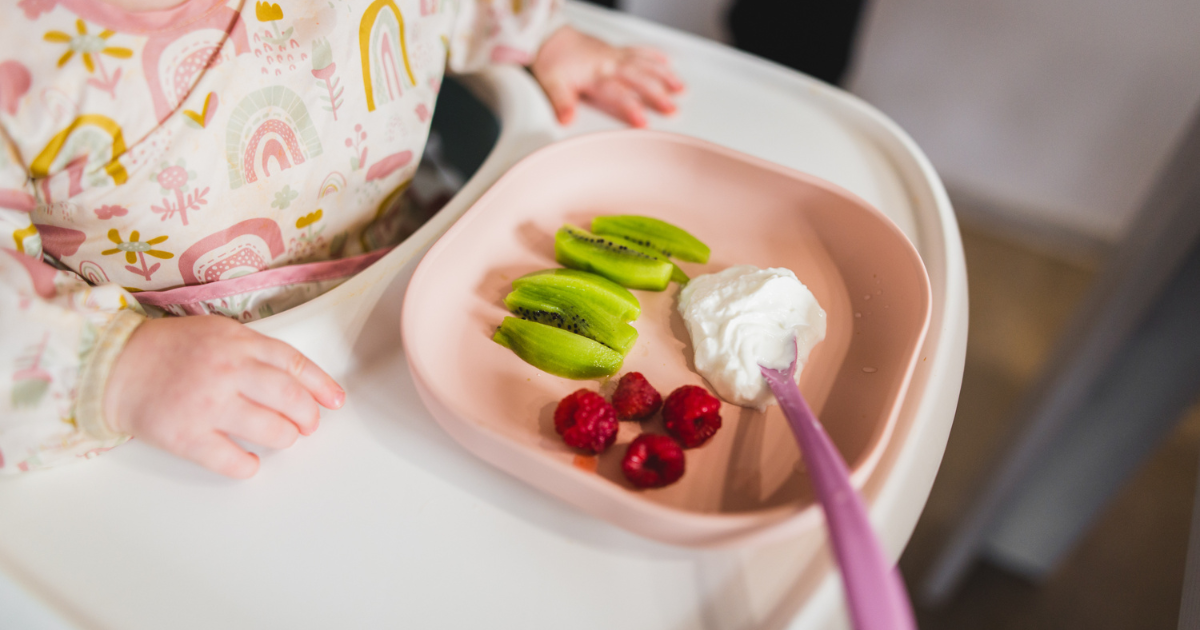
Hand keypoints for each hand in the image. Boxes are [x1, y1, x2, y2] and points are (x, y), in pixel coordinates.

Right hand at [104, 316, 344, 477]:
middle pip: (291, 398)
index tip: (336, 401)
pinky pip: (233, 461)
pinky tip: (249, 460)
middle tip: (307, 425)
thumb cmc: (170, 351)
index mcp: (239, 343)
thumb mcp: (219, 333)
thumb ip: (257, 351)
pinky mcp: (187, 436)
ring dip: (285, 438)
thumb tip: (300, 379)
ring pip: (271, 430)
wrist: (116, 367)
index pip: (295, 364)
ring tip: (282, 437)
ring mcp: (208, 405)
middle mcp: (228, 371)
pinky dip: (249, 465)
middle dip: (308, 417)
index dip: (322, 386)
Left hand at [530, 26, 683, 127]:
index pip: (617, 93)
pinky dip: (655, 56)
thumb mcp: (551, 83)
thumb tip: (566, 120)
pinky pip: (639, 51)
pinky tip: (667, 64)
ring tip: (680, 89)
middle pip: (638, 78)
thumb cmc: (552, 60)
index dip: (630, 108)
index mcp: (595, 74)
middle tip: (673, 109)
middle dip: (657, 94)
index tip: (643, 121)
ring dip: (664, 76)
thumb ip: (561, 103)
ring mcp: (615, 55)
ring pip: (644, 63)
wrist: (548, 36)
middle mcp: (609, 63)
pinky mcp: (616, 50)